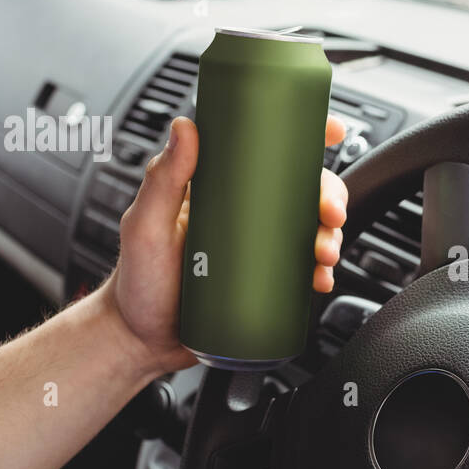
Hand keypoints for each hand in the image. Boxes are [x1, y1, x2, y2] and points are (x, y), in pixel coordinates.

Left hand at [100, 114, 348, 376]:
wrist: (142, 340)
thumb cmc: (137, 281)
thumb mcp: (146, 226)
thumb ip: (162, 179)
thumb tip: (186, 128)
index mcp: (219, 186)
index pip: (267, 148)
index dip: (307, 135)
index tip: (332, 131)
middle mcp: (245, 211)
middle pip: (303, 189)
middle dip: (331, 195)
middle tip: (330, 213)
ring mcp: (260, 247)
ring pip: (312, 228)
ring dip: (331, 235)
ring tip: (323, 254)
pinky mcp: (269, 281)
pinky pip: (306, 269)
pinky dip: (323, 271)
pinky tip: (320, 278)